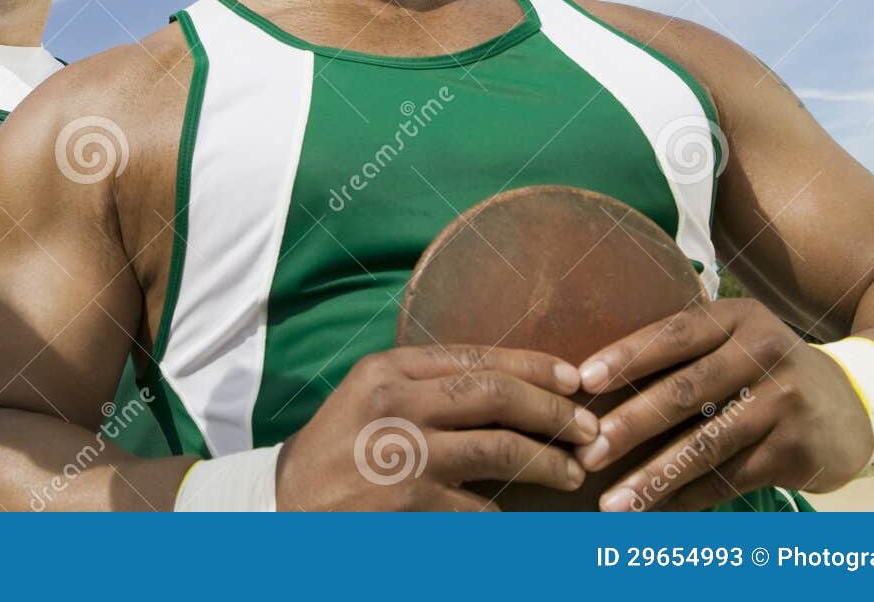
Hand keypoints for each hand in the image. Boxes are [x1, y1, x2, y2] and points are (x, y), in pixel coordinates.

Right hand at [274, 344, 599, 510]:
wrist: (284, 508)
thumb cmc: (336, 452)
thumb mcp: (368, 398)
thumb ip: (424, 383)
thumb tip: (507, 383)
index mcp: (386, 369)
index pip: (476, 356)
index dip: (533, 365)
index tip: (572, 377)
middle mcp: (395, 402)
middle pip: (497, 394)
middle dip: (554, 410)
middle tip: (589, 427)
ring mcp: (403, 454)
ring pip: (500, 448)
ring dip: (547, 462)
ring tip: (571, 472)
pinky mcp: (409, 505)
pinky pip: (480, 507)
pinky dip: (504, 513)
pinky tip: (516, 517)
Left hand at [572, 299, 873, 510]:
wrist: (855, 402)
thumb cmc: (763, 369)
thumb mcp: (734, 339)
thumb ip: (680, 353)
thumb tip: (591, 385)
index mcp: (737, 319)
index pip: (673, 334)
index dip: (627, 356)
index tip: (583, 380)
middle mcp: (764, 355)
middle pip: (686, 392)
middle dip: (630, 425)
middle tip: (586, 451)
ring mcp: (784, 404)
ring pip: (706, 446)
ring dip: (653, 477)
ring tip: (612, 502)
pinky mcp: (796, 451)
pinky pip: (730, 479)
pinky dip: (688, 498)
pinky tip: (654, 512)